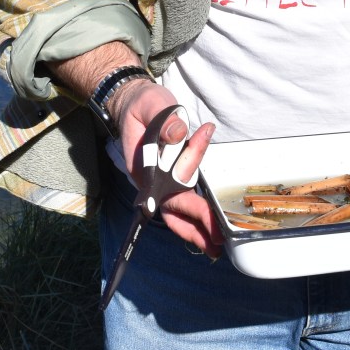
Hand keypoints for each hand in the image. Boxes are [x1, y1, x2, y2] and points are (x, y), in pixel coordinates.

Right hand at [113, 79, 224, 257]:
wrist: (134, 103)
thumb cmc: (143, 105)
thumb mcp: (152, 104)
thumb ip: (165, 119)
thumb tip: (179, 133)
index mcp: (145, 167)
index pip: (169, 189)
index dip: (189, 204)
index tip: (208, 215)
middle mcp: (151, 180)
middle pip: (171, 211)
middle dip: (194, 228)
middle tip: (216, 245)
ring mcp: (159, 181)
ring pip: (175, 212)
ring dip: (195, 228)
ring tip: (215, 246)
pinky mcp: (168, 177)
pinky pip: (181, 199)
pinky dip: (195, 215)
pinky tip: (210, 226)